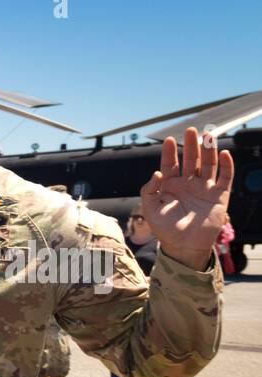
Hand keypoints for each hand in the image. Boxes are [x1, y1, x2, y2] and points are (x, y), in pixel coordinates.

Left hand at [140, 127, 232, 269]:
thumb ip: (149, 190)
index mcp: (171, 186)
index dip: (170, 152)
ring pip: (208, 164)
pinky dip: (227, 165)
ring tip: (208, 136)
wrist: (183, 246)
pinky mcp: (219, 195)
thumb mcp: (150, 209)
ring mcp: (204, 189)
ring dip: (209, 150)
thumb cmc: (165, 229)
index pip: (171, 164)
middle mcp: (188, 184)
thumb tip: (157, 173)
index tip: (169, 140)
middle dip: (191, 145)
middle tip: (190, 130)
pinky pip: (225, 177)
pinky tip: (224, 153)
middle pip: (191, 160)